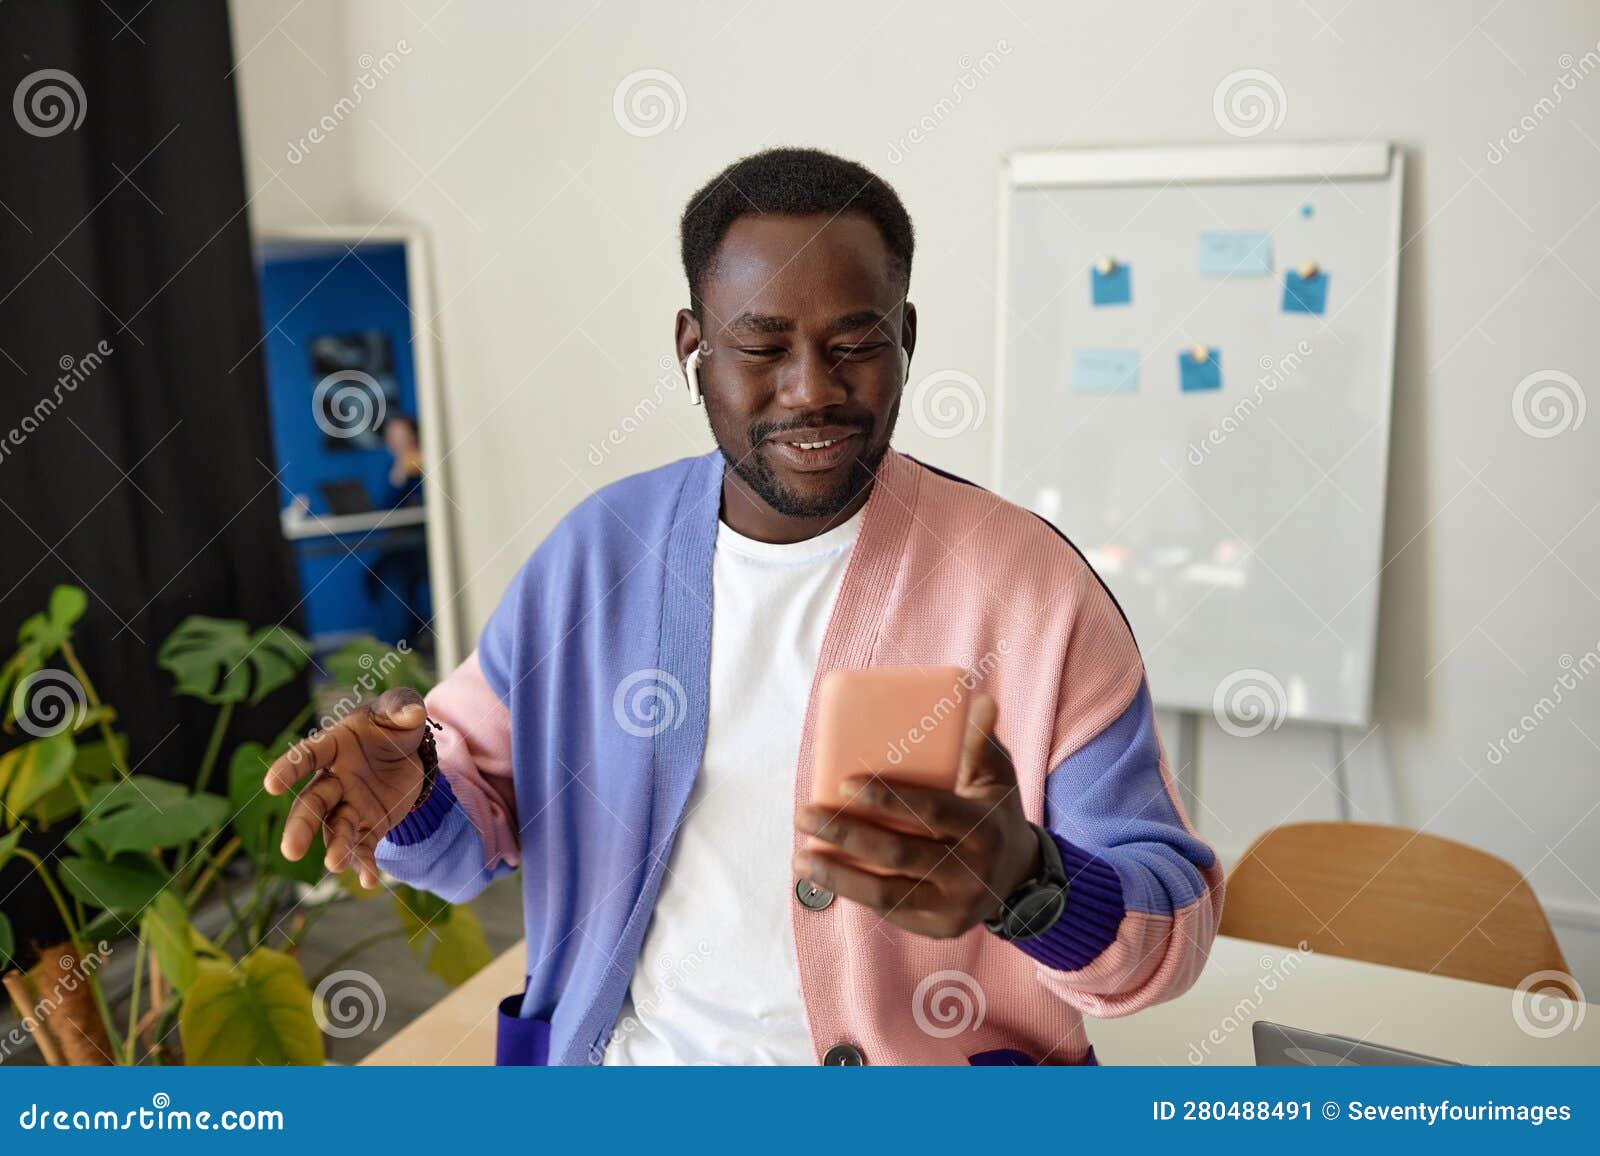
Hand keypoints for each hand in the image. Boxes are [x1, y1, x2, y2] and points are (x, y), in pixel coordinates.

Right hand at [262, 688, 429, 888]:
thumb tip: (412, 712)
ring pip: (334, 830)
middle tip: (289, 851)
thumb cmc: (394, 725)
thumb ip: (404, 707)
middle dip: (300, 827)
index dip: (289, 768)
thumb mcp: (402, 709)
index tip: (271, 784)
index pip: (307, 756)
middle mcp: (334, 780)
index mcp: (334, 746)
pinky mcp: (368, 826)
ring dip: (335, 848)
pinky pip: (363, 847)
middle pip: (312, 805)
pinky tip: (369, 881)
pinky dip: (364, 863)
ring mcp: (349, 806)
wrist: (410, 753)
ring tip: (336, 866)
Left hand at [793, 694, 1041, 937]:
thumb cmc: (993, 811)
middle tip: (804, 813)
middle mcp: (971, 872)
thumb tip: (974, 699)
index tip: (844, 782)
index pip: (929, 812)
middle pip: (898, 854)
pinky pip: (890, 913)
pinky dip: (853, 894)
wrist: (1019, 874)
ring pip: (887, 894)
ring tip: (800, 856)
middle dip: (845, 834)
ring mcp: (955, 906)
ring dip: (837, 875)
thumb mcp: (997, 776)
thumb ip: (980, 740)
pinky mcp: (939, 929)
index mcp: (983, 828)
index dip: (886, 800)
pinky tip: (823, 875)